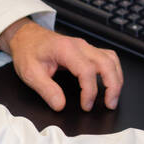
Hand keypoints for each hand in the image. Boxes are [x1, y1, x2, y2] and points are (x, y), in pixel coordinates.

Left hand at [0, 20, 122, 111]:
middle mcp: (80, 46)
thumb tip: (60, 105)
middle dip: (113, 85)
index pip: (86, 70)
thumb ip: (46, 90)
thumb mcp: (30, 73)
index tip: (86, 106)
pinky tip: (111, 82)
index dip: (89, 91)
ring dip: (116, 78)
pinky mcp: (87, 50)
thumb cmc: (28, 52)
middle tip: (110, 104)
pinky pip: (108, 57)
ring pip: (111, 59)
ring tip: (113, 96)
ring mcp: (85, 46)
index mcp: (66, 49)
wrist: (27, 37)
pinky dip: (113, 71)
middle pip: (107, 63)